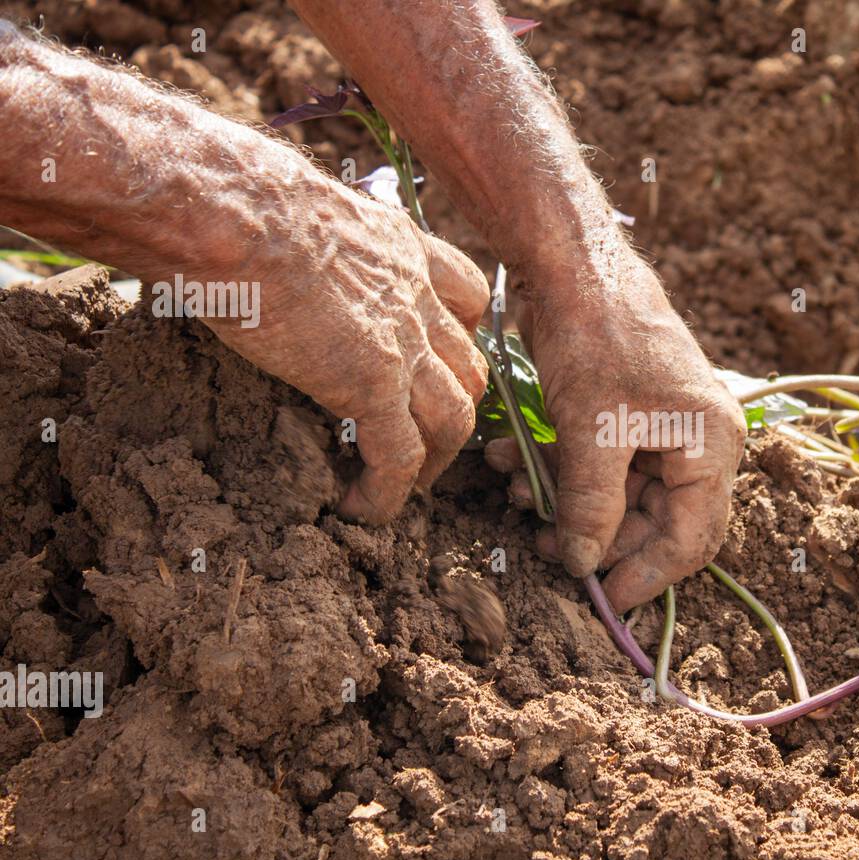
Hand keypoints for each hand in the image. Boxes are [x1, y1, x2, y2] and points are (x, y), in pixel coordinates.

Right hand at [200, 194, 488, 522]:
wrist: (232, 209)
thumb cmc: (235, 197)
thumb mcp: (300, 209)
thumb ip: (311, 240)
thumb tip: (265, 249)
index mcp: (402, 247)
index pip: (466, 296)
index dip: (461, 339)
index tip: (437, 364)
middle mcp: (417, 296)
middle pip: (470, 368)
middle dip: (457, 412)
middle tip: (428, 442)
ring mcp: (403, 343)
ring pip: (454, 419)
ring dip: (435, 461)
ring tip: (405, 486)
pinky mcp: (372, 383)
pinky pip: (398, 455)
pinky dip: (388, 491)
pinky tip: (363, 507)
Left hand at [489, 262, 746, 613]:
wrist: (572, 262)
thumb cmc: (598, 335)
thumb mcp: (593, 429)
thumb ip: (591, 504)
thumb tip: (582, 563)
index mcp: (710, 445)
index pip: (692, 536)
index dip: (648, 572)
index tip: (603, 600)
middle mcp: (694, 442)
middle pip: (652, 520)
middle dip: (594, 533)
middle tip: (542, 543)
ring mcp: (659, 429)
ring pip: (615, 494)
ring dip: (564, 499)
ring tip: (514, 489)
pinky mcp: (622, 416)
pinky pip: (595, 463)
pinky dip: (556, 467)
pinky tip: (511, 457)